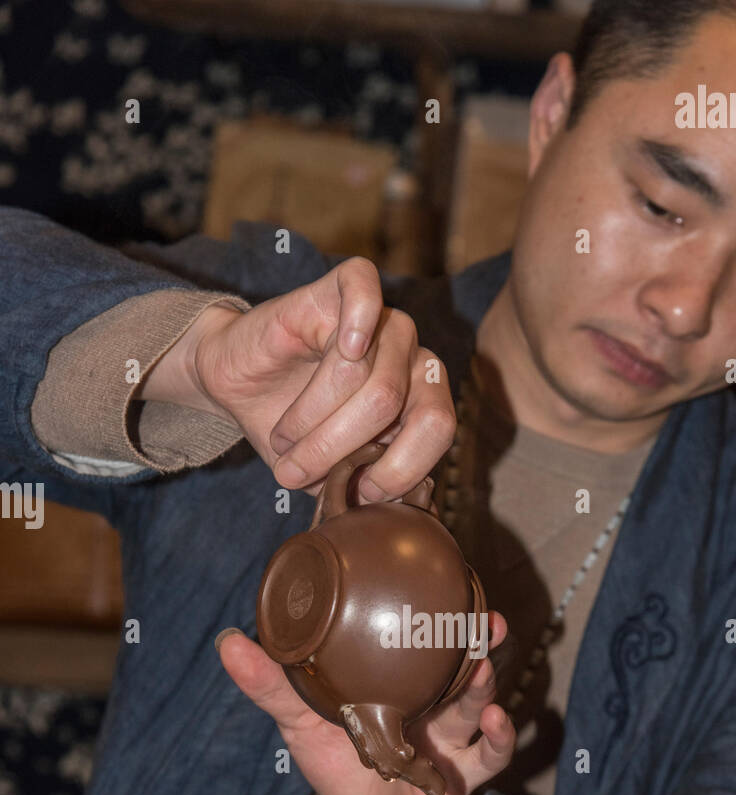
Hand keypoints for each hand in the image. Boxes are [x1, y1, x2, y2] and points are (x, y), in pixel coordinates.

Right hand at [139, 258, 456, 501]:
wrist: (238, 386)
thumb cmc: (291, 432)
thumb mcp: (330, 476)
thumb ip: (362, 489)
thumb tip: (382, 508)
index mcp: (421, 402)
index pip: (438, 429)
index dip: (401, 467)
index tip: (359, 493)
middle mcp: (410, 358)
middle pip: (392, 404)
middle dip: (338, 447)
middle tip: (296, 471)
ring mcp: (382, 320)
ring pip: (366, 373)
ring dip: (313, 418)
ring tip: (283, 438)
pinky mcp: (345, 286)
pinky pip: (366, 291)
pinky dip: (360, 320)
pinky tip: (345, 346)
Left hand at [215, 613, 515, 794]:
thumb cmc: (349, 772)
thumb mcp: (304, 725)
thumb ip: (272, 687)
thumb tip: (229, 641)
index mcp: (400, 682)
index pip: (418, 638)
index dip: (430, 609)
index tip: (432, 577)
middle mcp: (434, 701)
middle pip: (460, 663)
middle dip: (475, 638)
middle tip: (484, 617)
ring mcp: (454, 735)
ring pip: (478, 702)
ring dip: (483, 683)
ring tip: (482, 662)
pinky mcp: (465, 773)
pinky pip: (494, 753)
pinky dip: (501, 736)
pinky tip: (497, 718)